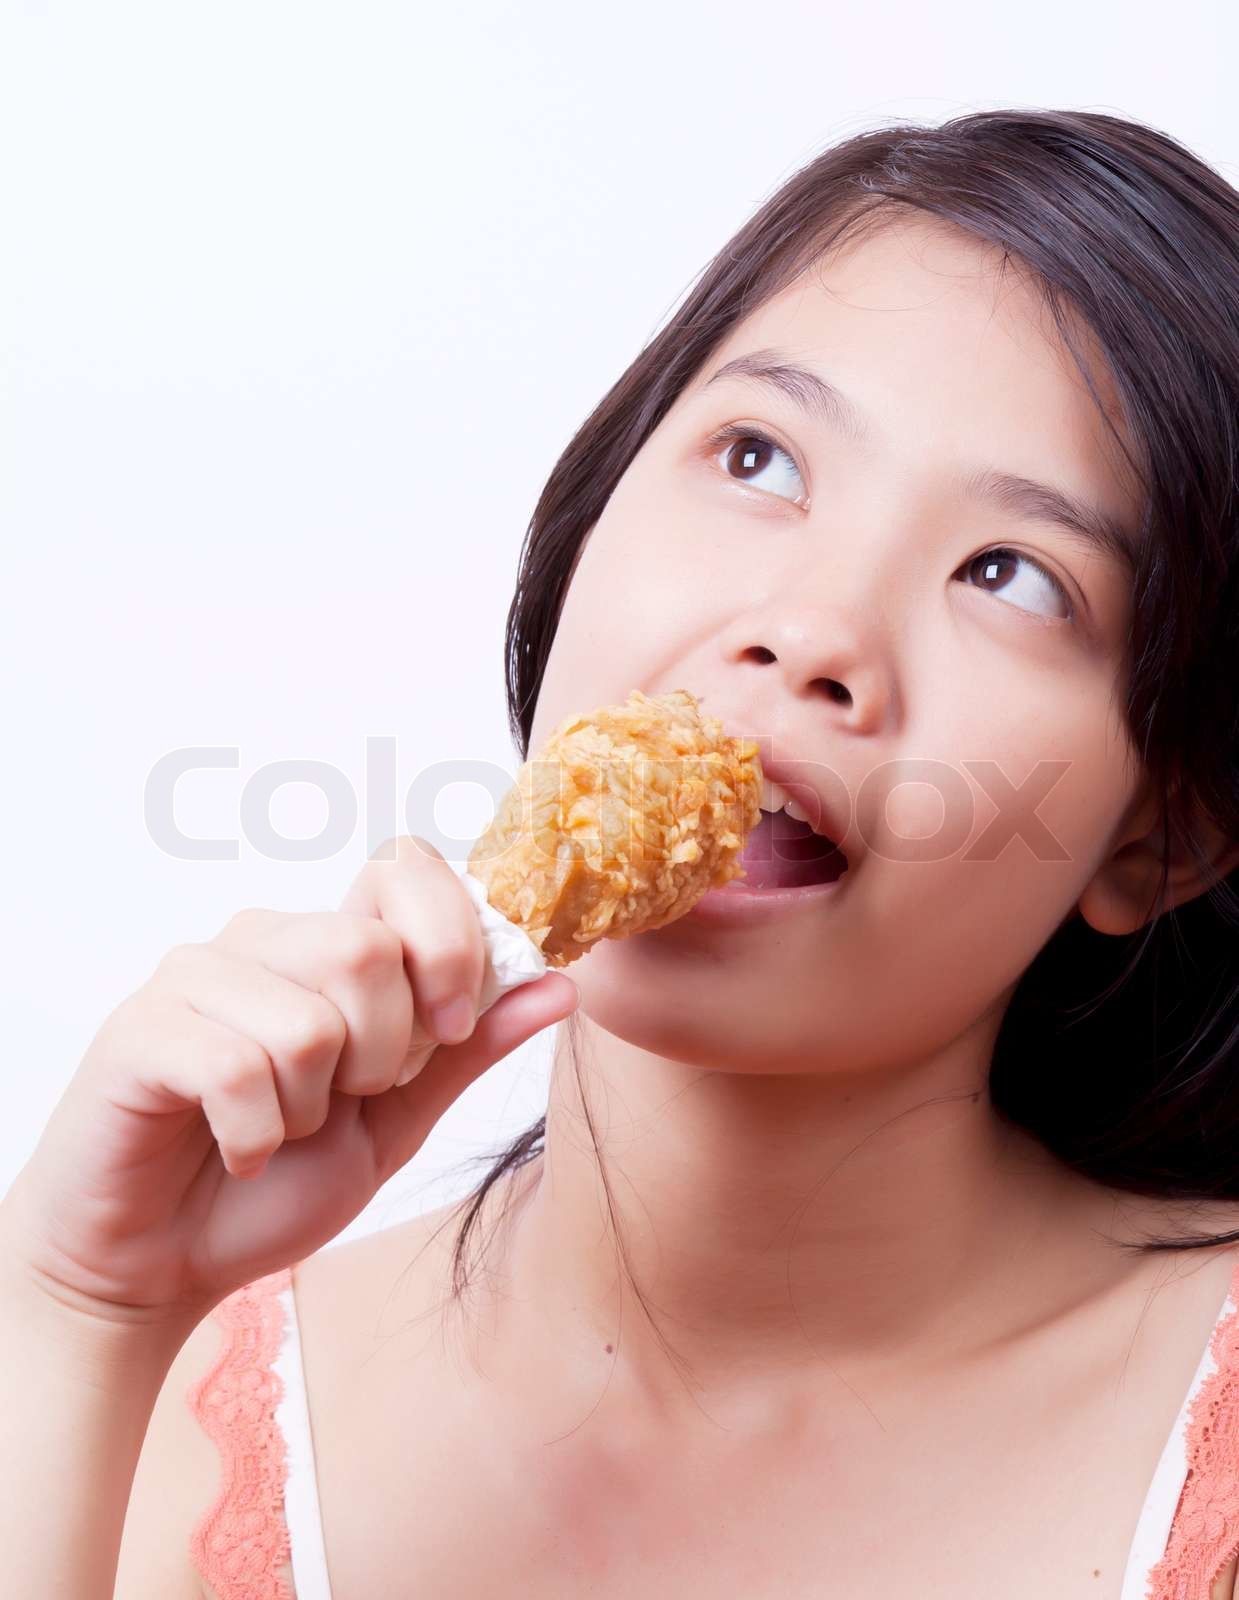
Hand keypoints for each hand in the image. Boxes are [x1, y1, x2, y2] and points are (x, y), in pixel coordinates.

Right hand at [0, 836, 576, 1330]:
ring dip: (312, 1105)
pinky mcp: (140, 1030)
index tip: (448, 1028)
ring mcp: (193, 976)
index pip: (405, 868)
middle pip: (367, 948)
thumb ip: (468, 1050)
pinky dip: (253, 1136)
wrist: (160, 1264)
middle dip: (384, 1053)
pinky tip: (234, 1152)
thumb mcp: (396, 1120)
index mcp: (327, 944)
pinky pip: (237, 1068)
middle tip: (343, 1100)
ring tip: (279, 1128)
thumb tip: (559, 984)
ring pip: (309, 1016)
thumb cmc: (275, 1183)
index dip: (448, 942)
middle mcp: (260, 938)